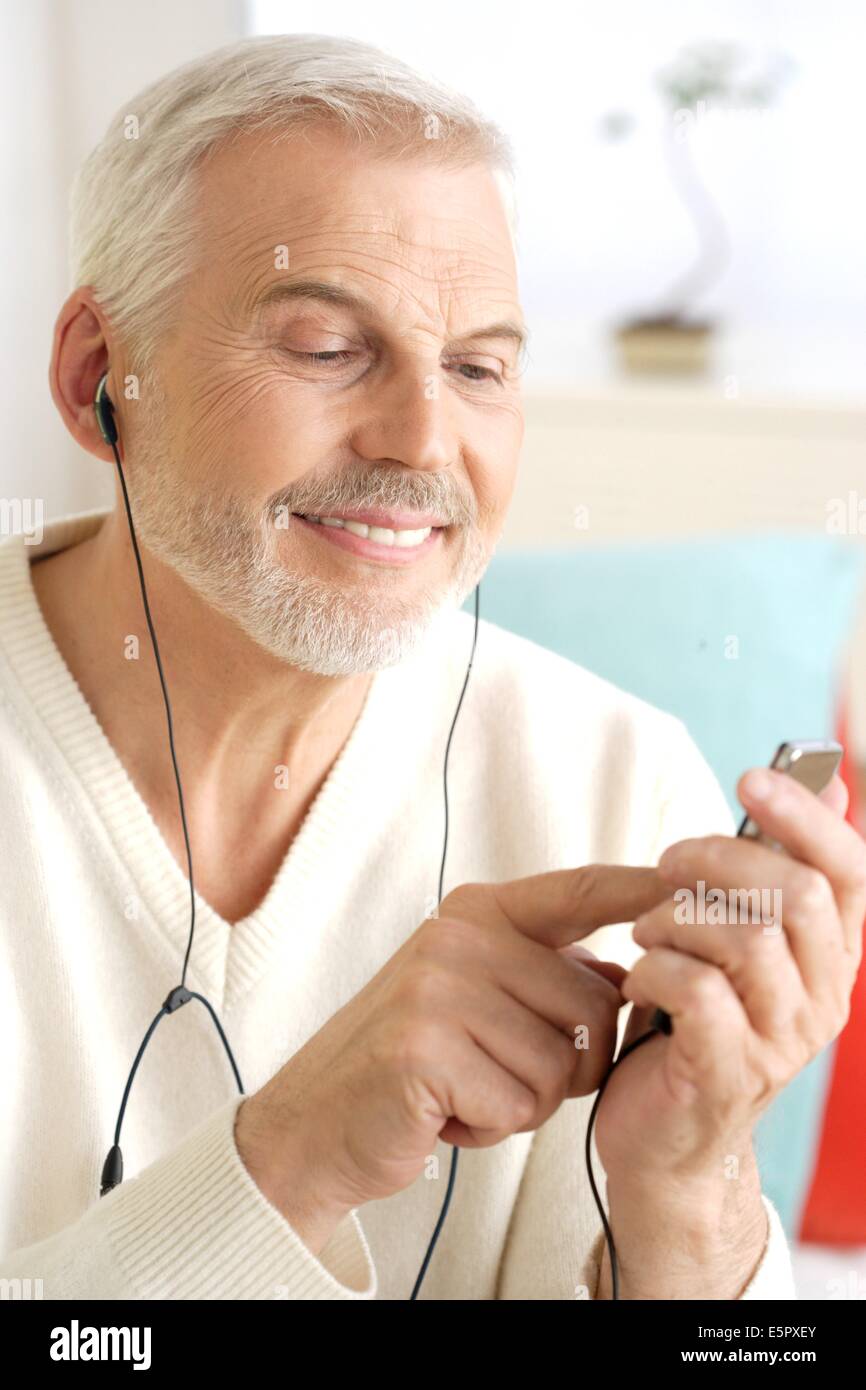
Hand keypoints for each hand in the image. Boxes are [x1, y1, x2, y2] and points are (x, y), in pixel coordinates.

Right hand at [235, 864, 671, 1252]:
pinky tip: (446, 1111)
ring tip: (466, 1088)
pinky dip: (493, 1126)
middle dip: (566, 1063)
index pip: (581, 891)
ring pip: (563, 1061)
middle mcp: (460, 936)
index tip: (691, 884)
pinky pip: (521, 1101)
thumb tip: (625, 977)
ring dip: (526, 1099)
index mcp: (478, 913)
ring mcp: (439, 986)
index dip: (641, 890)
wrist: (319, 1120)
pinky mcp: (424, 1046)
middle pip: (593, 1005)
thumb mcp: (479, 997)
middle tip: (495, 1072)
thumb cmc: (414, 1060)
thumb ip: (547, 976)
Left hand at [594, 769, 865, 1296]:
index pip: (848, 870)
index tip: (751, 777)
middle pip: (795, 894)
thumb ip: (776, 870)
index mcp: (830, 956)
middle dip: (720, 860)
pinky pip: (698, 990)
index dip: (805, 816)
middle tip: (668, 864)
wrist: (666, 1139)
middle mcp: (822, 999)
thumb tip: (829, 783)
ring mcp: (781, 1042)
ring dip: (679, 917)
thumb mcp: (739, 939)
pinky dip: (655, 967)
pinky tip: (638, 976)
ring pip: (747, 937)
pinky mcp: (729, 1073)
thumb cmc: (695, 1022)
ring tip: (648, 932)